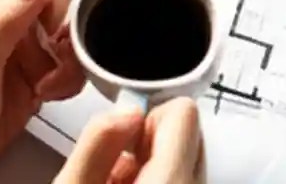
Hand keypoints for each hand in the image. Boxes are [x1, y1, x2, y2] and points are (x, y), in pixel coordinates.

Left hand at [0, 0, 85, 180]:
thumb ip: (10, 18)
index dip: (56, 15)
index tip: (46, 43)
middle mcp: (11, 17)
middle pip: (67, 13)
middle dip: (66, 46)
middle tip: (46, 73)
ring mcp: (26, 43)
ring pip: (73, 40)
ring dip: (67, 68)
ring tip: (42, 87)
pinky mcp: (38, 67)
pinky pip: (72, 63)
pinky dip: (67, 82)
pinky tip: (44, 94)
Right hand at [55, 98, 203, 183]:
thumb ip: (97, 142)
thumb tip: (125, 108)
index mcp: (172, 182)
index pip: (183, 110)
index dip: (145, 114)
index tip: (120, 134)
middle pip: (188, 129)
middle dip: (148, 137)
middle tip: (114, 165)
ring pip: (185, 152)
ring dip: (151, 159)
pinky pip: (182, 174)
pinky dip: (156, 175)